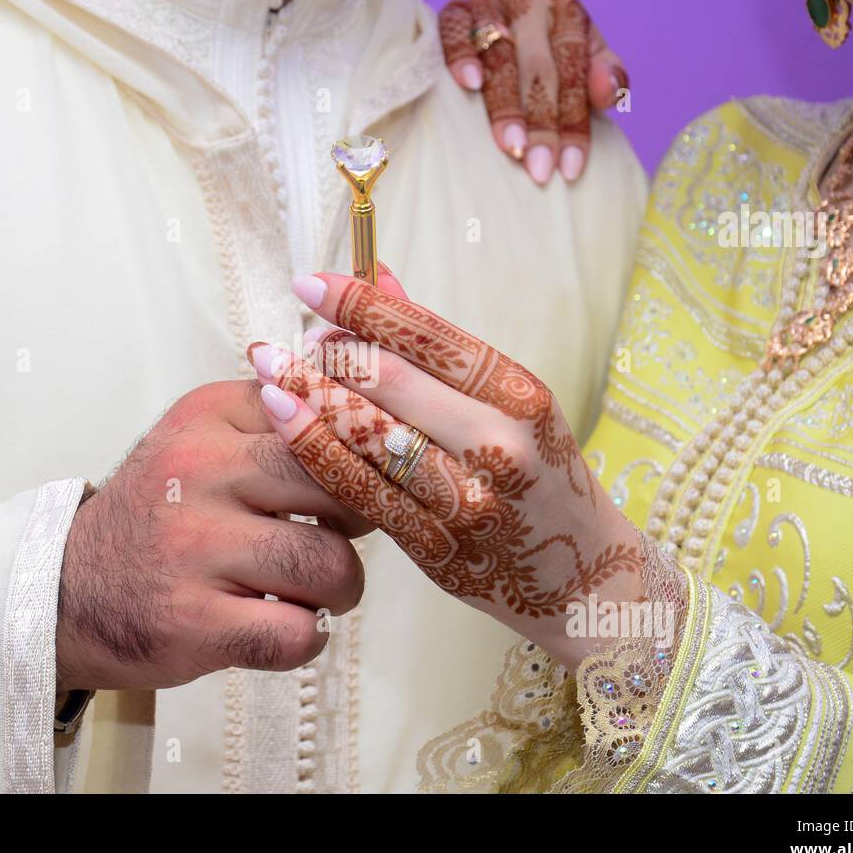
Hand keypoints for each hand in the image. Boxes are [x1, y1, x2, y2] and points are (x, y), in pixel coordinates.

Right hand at [56, 381, 369, 690]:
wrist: (62, 590)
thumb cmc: (156, 516)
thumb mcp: (200, 438)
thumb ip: (277, 418)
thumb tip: (372, 420)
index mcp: (207, 416)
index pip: (321, 415)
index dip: (355, 456)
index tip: (352, 480)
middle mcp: (197, 471)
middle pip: (337, 486)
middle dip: (359, 521)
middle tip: (337, 538)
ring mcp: (194, 548)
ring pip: (329, 564)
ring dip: (339, 589)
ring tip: (311, 592)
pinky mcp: (194, 622)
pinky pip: (298, 633)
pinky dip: (307, 639)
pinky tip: (284, 628)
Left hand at [250, 273, 644, 670]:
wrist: (584, 575)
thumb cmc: (540, 473)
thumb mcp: (508, 401)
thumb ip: (437, 345)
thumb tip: (375, 278)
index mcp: (519, 393)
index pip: (427, 334)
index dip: (358, 305)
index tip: (308, 284)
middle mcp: (498, 444)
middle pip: (389, 382)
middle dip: (323, 355)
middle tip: (279, 343)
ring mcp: (467, 500)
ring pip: (368, 436)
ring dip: (308, 398)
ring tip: (268, 374)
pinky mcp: (437, 547)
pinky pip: (360, 492)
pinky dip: (315, 452)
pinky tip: (284, 423)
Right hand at [439, 0, 628, 184]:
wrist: (496, 39)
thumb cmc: (546, 64)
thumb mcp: (582, 68)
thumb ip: (607, 78)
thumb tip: (608, 91)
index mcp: (565, 8)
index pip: (574, 67)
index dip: (574, 121)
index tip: (569, 168)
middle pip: (539, 66)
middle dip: (542, 123)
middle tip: (539, 169)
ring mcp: (488, 1)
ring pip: (500, 54)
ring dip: (505, 104)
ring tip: (511, 146)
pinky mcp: (454, 10)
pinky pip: (455, 31)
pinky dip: (462, 56)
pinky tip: (470, 85)